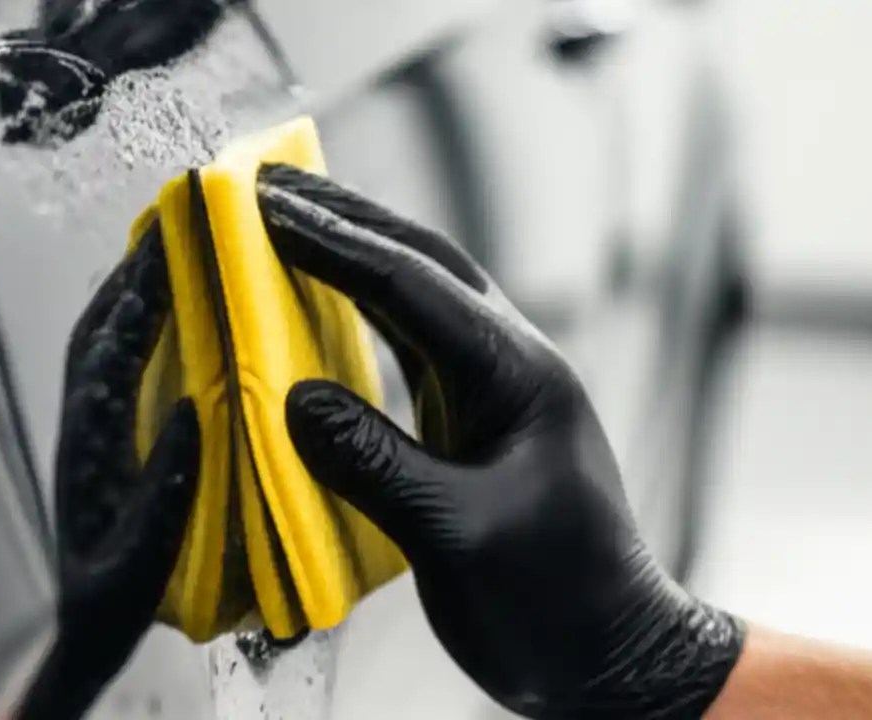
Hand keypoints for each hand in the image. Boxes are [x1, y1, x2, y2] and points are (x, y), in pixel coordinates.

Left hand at [23, 227, 198, 718]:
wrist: (87, 625)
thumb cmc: (115, 599)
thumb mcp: (141, 560)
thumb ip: (165, 491)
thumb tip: (193, 411)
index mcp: (87, 449)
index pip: (106, 355)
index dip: (137, 298)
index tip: (171, 245)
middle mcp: (82, 424)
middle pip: (96, 328)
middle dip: (131, 270)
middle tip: (174, 217)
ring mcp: (91, 424)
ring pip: (102, 337)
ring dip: (131, 286)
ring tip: (173, 241)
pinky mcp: (107, 431)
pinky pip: (117, 360)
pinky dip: (138, 319)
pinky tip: (172, 302)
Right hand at [256, 164, 743, 718]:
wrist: (606, 649)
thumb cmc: (554, 601)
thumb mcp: (460, 536)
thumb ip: (378, 465)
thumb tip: (296, 399)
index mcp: (518, 375)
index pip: (414, 286)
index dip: (336, 242)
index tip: (265, 206)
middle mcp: (508, 364)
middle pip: (422, 263)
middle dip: (346, 217)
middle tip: (268, 182)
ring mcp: (491, 387)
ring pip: (416, 294)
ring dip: (352, 251)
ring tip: (285, 216)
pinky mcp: (470, 418)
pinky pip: (407, 343)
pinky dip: (357, 309)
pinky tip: (321, 300)